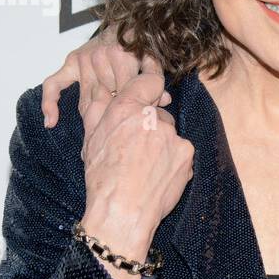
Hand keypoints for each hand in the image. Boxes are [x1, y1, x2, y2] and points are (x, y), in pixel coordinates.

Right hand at [40, 24, 168, 127]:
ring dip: (93, 112)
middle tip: (121, 121)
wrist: (125, 25)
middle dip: (116, 111)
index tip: (138, 118)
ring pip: (86, 97)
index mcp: (123, 56)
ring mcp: (84, 59)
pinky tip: (51, 122)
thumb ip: (156, 81)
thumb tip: (166, 100)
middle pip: (107, 97)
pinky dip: (50, 103)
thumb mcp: (150, 61)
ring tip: (99, 125)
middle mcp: (101, 56)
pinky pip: (53, 84)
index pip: (128, 91)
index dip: (134, 107)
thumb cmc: (140, 47)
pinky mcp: (71, 62)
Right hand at [78, 73, 193, 278]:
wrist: (122, 213)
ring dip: (161, 144)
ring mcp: (172, 136)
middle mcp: (151, 119)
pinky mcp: (186, 154)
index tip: (153, 65)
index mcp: (125, 110)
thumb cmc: (103, 179)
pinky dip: (172, 160)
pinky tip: (157, 175)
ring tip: (145, 166)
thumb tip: (100, 87)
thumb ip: (98, 109)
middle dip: (150, 125)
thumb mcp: (91, 140)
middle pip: (158, 112)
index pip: (147, 80)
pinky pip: (180, 151)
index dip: (152, 72)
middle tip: (136, 148)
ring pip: (169, 133)